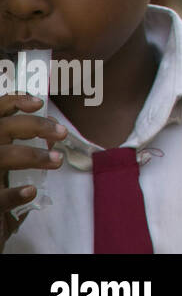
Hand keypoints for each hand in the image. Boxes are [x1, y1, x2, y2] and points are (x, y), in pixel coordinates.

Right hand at [1, 93, 65, 251]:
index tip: (38, 103)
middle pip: (2, 128)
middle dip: (35, 126)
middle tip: (62, 133)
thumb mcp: (8, 170)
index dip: (13, 101)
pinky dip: (14, 194)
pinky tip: (30, 191)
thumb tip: (52, 137)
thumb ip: (23, 152)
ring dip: (33, 156)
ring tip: (56, 161)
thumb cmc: (0, 194)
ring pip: (2, 156)